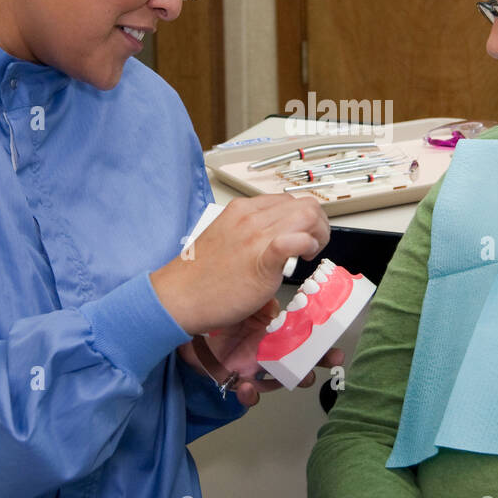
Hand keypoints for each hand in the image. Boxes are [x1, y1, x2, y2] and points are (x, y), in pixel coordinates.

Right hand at [153, 195, 329, 334]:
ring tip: (309, 254)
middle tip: (312, 247)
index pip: (288, 200)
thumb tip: (275, 242)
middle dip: (317, 224)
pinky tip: (304, 257)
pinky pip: (294, 239)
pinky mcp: (261, 258)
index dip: (303, 218)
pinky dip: (308, 244)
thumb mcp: (227, 240)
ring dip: (318, 234)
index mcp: (242, 210)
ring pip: (307, 215)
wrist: (178, 297)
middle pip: (304, 204)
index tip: (302, 237)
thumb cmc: (200, 276)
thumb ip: (251, 235)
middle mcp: (251, 217)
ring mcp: (256, 235)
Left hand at [177, 298, 344, 406]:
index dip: (320, 345)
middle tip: (326, 367)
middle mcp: (266, 351)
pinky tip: (246, 389)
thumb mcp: (245, 302)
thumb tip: (276, 306)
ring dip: (287, 383)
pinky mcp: (235, 379)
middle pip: (296, 362)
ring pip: (276, 380)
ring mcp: (252, 366)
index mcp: (271, 331)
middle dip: (313, 366)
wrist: (184, 324)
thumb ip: (264, 304)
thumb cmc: (216, 312)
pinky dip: (249, 395)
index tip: (337, 351)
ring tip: (296, 381)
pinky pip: (247, 392)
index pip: (301, 338)